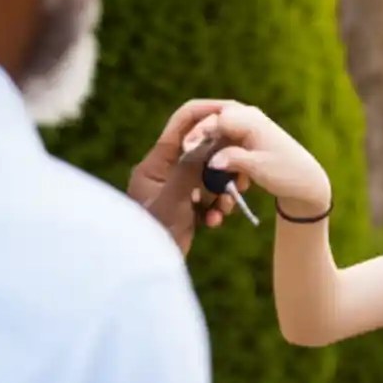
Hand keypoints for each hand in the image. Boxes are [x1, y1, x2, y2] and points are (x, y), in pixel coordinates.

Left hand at [128, 99, 247, 253]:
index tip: (228, 110)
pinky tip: (213, 222)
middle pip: (199, 153)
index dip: (203, 115)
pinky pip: (206, 199)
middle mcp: (161, 174)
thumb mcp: (174, 198)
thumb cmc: (153, 234)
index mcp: (153, 165)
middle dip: (219, 165)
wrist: (146, 271)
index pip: (179, 127)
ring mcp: (173, 192)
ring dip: (219, 192)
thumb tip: (210, 137)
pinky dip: (214, 209)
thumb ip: (191, 166)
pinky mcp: (182, 209)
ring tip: (221, 208)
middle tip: (235, 175)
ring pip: (206, 178)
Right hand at [196, 104, 331, 218]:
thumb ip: (236, 160)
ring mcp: (243, 126)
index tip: (186, 150)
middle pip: (208, 116)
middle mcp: (245, 117)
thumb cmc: (287, 173)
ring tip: (201, 165)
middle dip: (195, 133)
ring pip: (212, 130)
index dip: (197, 132)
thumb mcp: (261, 168)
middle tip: (184, 153)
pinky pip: (220, 142)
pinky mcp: (243, 139)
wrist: (306, 181)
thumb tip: (213, 160)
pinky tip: (219, 171)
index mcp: (250, 119)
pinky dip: (216, 155)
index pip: (215, 118)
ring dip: (206, 146)